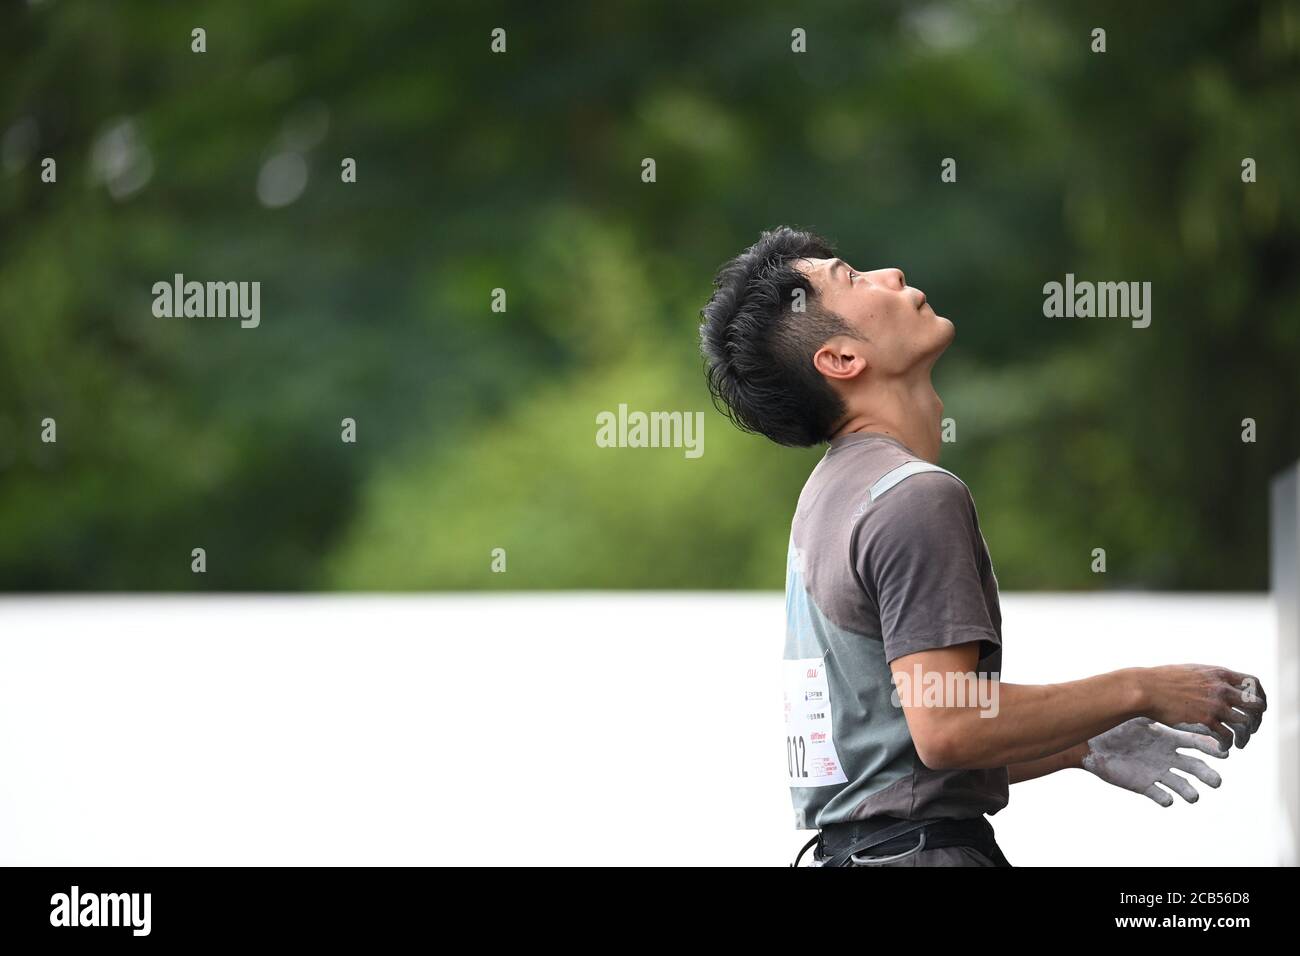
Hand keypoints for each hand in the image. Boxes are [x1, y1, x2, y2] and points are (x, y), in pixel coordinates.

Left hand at [1082, 717, 1227, 806]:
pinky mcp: (1143, 785)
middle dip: (1206, 774)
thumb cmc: (1112, 726)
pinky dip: (1165, 799)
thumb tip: (1165, 687)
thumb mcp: (1134, 715)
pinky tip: (1169, 800)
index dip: (1209, 748)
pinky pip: (1158, 795)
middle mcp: (1167, 757)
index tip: (1224, 751)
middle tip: (1217, 781)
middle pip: (1194, 767)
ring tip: (1195, 796)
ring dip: (1189, 791)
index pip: (1195, 744)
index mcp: (1168, 739)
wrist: (1092, 743)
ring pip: (1180, 785)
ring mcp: (1157, 772)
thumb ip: (1152, 705)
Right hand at [1141, 664, 1265, 749]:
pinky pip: (1227, 736)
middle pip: (1256, 705)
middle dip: (1256, 720)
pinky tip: (1222, 747)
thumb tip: (1219, 685)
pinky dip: (1228, 744)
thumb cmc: (1161, 680)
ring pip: (1245, 724)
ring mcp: (1214, 704)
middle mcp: (1221, 688)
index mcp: (1219, 674)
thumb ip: (1210, 678)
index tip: (1255, 709)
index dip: (1260, 697)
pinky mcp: (1205, 720)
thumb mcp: (1191, 671)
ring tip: (1239, 743)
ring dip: (1245, 736)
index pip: (1253, 683)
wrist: (1144, 689)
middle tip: (1250, 729)